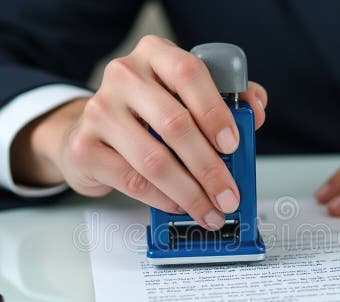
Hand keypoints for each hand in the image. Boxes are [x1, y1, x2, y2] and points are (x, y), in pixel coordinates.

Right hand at [11, 35, 267, 229]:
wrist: (89, 132)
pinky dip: (162, 198)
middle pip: (174, 124)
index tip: (233, 144)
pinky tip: (179, 205)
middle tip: (229, 195)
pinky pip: (132, 180)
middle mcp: (123, 75)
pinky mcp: (84, 147)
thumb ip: (226, 98)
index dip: (215, 110)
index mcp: (154, 54)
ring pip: (154, 159)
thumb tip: (255, 111)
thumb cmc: (146, 114)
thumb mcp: (184, 97)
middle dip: (209, 168)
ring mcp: (99, 110)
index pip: (189, 72)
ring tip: (209, 210)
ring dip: (190, 193)